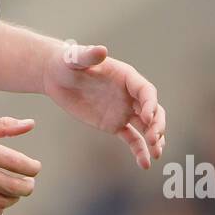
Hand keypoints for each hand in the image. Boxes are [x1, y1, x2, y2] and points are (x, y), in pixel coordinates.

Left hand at [42, 43, 165, 168]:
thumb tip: (101, 50)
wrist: (57, 77)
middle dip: (157, 125)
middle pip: (153, 111)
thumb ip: (88, 55)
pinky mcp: (114, 124)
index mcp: (127, 77)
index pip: (146, 92)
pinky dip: (139, 151)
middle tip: (154, 139)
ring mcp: (124, 110)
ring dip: (154, 140)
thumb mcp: (75, 59)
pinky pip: (132, 139)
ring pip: (146, 127)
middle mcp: (130, 95)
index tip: (146, 118)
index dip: (150, 104)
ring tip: (156, 154)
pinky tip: (144, 164)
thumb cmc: (67, 63)